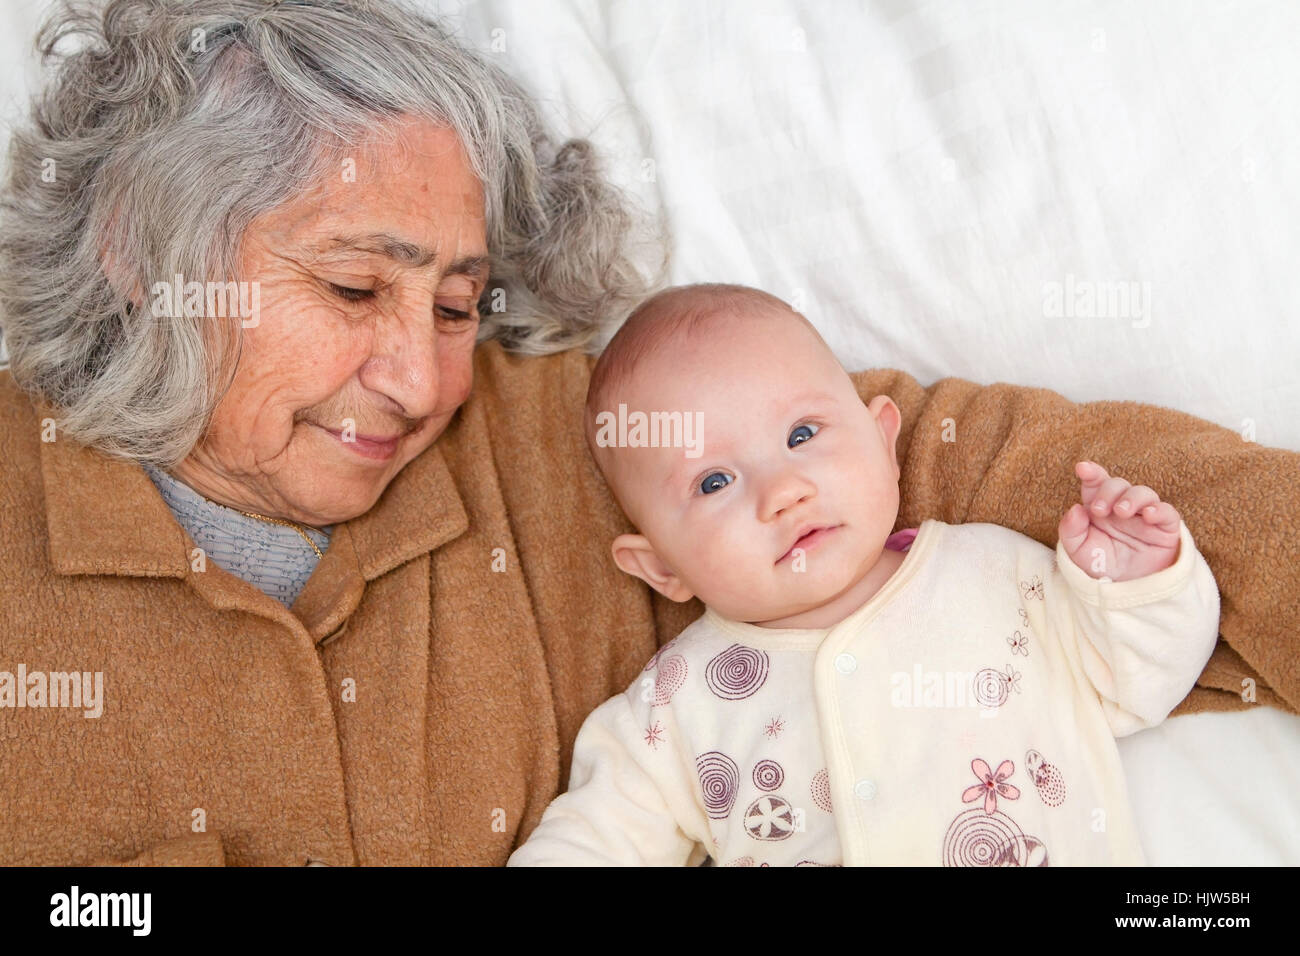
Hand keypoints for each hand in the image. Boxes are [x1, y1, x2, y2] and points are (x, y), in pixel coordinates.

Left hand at [1059, 461, 1181, 581]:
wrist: (1126, 587)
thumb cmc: (1101, 563)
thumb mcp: (1078, 551)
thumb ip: (1071, 530)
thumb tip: (1075, 509)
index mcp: (1099, 506)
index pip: (1096, 482)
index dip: (1091, 472)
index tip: (1083, 468)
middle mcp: (1122, 506)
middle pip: (1118, 484)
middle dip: (1108, 492)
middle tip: (1099, 510)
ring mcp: (1144, 515)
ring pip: (1143, 492)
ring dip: (1132, 498)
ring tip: (1121, 512)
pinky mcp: (1165, 527)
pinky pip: (1167, 512)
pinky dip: (1159, 509)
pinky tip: (1148, 514)